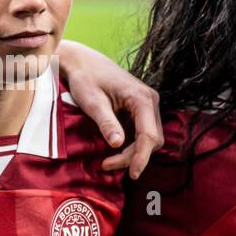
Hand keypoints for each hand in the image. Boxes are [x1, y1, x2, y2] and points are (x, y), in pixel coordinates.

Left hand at [56, 40, 163, 178]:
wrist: (83, 62)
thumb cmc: (85, 78)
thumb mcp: (92, 101)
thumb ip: (106, 121)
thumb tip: (117, 144)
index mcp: (142, 98)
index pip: (149, 135)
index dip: (141, 157)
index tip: (131, 173)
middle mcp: (150, 101)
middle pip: (152, 140)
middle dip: (133, 157)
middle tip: (106, 165)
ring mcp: (147, 105)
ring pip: (149, 139)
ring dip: (132, 153)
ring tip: (107, 161)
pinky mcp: (141, 110)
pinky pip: (142, 133)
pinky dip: (131, 146)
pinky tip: (113, 151)